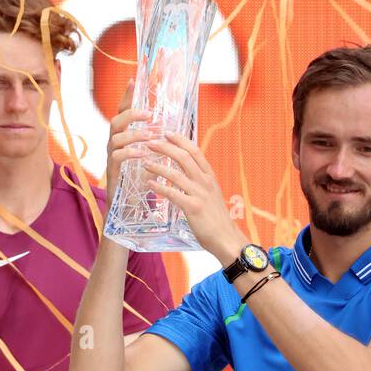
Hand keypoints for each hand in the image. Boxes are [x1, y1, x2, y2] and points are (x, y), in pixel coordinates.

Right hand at [104, 76, 158, 210]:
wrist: (126, 208)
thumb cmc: (138, 182)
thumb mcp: (147, 159)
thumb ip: (153, 144)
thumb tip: (169, 129)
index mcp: (122, 139)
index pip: (122, 113)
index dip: (127, 97)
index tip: (133, 81)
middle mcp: (113, 145)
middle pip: (115, 121)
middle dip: (131, 114)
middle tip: (149, 114)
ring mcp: (110, 158)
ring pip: (116, 137)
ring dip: (134, 134)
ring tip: (150, 135)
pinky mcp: (111, 172)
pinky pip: (117, 157)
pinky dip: (129, 153)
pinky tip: (142, 153)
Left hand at [138, 128, 243, 260]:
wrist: (226, 238)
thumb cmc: (216, 218)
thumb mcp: (211, 193)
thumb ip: (199, 182)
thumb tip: (185, 172)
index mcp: (209, 176)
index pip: (194, 151)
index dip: (180, 140)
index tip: (167, 133)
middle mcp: (205, 182)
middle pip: (183, 157)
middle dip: (165, 147)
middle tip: (149, 142)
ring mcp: (199, 194)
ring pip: (175, 174)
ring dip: (158, 166)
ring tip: (145, 162)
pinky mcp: (193, 208)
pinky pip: (173, 194)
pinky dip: (160, 187)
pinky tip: (149, 184)